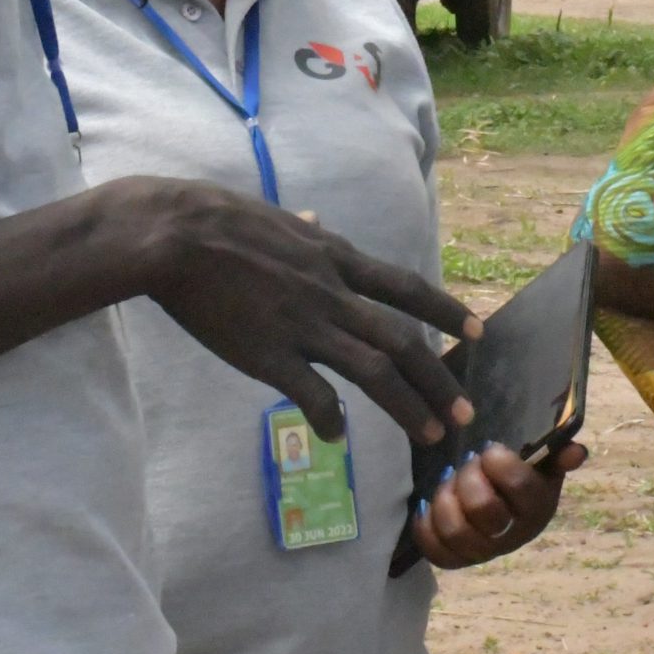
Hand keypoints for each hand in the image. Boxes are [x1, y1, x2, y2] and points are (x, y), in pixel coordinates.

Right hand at [128, 181, 480, 444]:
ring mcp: (303, 324)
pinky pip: (311, 392)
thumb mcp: (277, 217)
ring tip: (430, 434)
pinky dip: (330, 417)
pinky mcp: (267, 353)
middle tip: (466, 413)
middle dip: (439, 378)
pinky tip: (337, 436)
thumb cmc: (219, 220)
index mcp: (336, 259)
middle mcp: (332, 293)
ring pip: (372, 370)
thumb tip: (315, 220)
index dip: (445, 310)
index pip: (406, 287)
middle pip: (401, 340)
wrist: (175, 235)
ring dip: (407, 406)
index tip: (478, 329)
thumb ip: (304, 228)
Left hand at [409, 441, 587, 567]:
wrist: (503, 504)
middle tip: (466, 462)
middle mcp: (514, 535)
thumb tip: (576, 453)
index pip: (521, 486)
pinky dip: (426, 527)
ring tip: (447, 481)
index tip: (489, 449)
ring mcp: (485, 552)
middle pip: (485, 510)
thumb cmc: (522, 475)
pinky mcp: (458, 561)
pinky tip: (427, 504)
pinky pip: (436, 552)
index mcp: (539, 506)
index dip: (500, 464)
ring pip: (456, 532)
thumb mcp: (543, 460)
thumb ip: (557, 452)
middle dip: (469, 479)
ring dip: (445, 499)